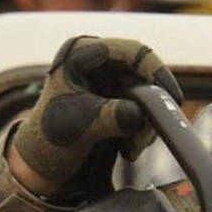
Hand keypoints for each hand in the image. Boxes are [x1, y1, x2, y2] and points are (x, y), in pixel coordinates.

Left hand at [10, 36, 183, 195]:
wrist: (40, 160)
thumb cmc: (50, 138)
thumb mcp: (81, 126)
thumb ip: (111, 117)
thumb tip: (139, 116)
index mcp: (79, 54)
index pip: (130, 51)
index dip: (156, 70)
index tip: (171, 95)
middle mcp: (96, 61)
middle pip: (142, 74)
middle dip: (151, 106)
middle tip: (151, 133)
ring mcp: (106, 80)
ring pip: (145, 94)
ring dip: (145, 123)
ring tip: (132, 150)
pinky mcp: (113, 99)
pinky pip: (140, 108)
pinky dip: (140, 128)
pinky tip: (128, 148)